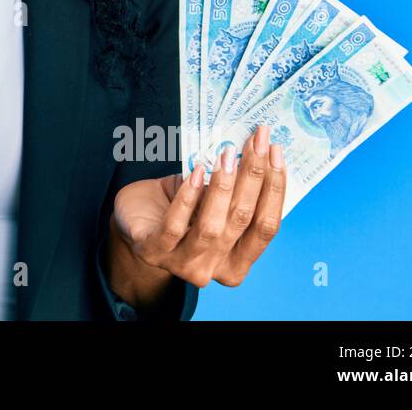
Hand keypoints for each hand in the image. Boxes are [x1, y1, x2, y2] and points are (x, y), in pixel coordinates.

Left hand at [111, 123, 284, 289]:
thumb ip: (233, 190)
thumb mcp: (211, 201)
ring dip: (222, 187)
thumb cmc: (180, 209)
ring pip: (212, 228)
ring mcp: (184, 264)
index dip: (275, 189)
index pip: (266, 227)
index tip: (276, 152)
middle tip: (257, 142)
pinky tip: (196, 172)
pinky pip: (175, 227)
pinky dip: (187, 198)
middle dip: (253, 176)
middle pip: (242, 221)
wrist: (134, 219)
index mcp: (237, 262)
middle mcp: (215, 269)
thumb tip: (257, 151)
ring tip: (226, 155)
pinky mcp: (154, 253)